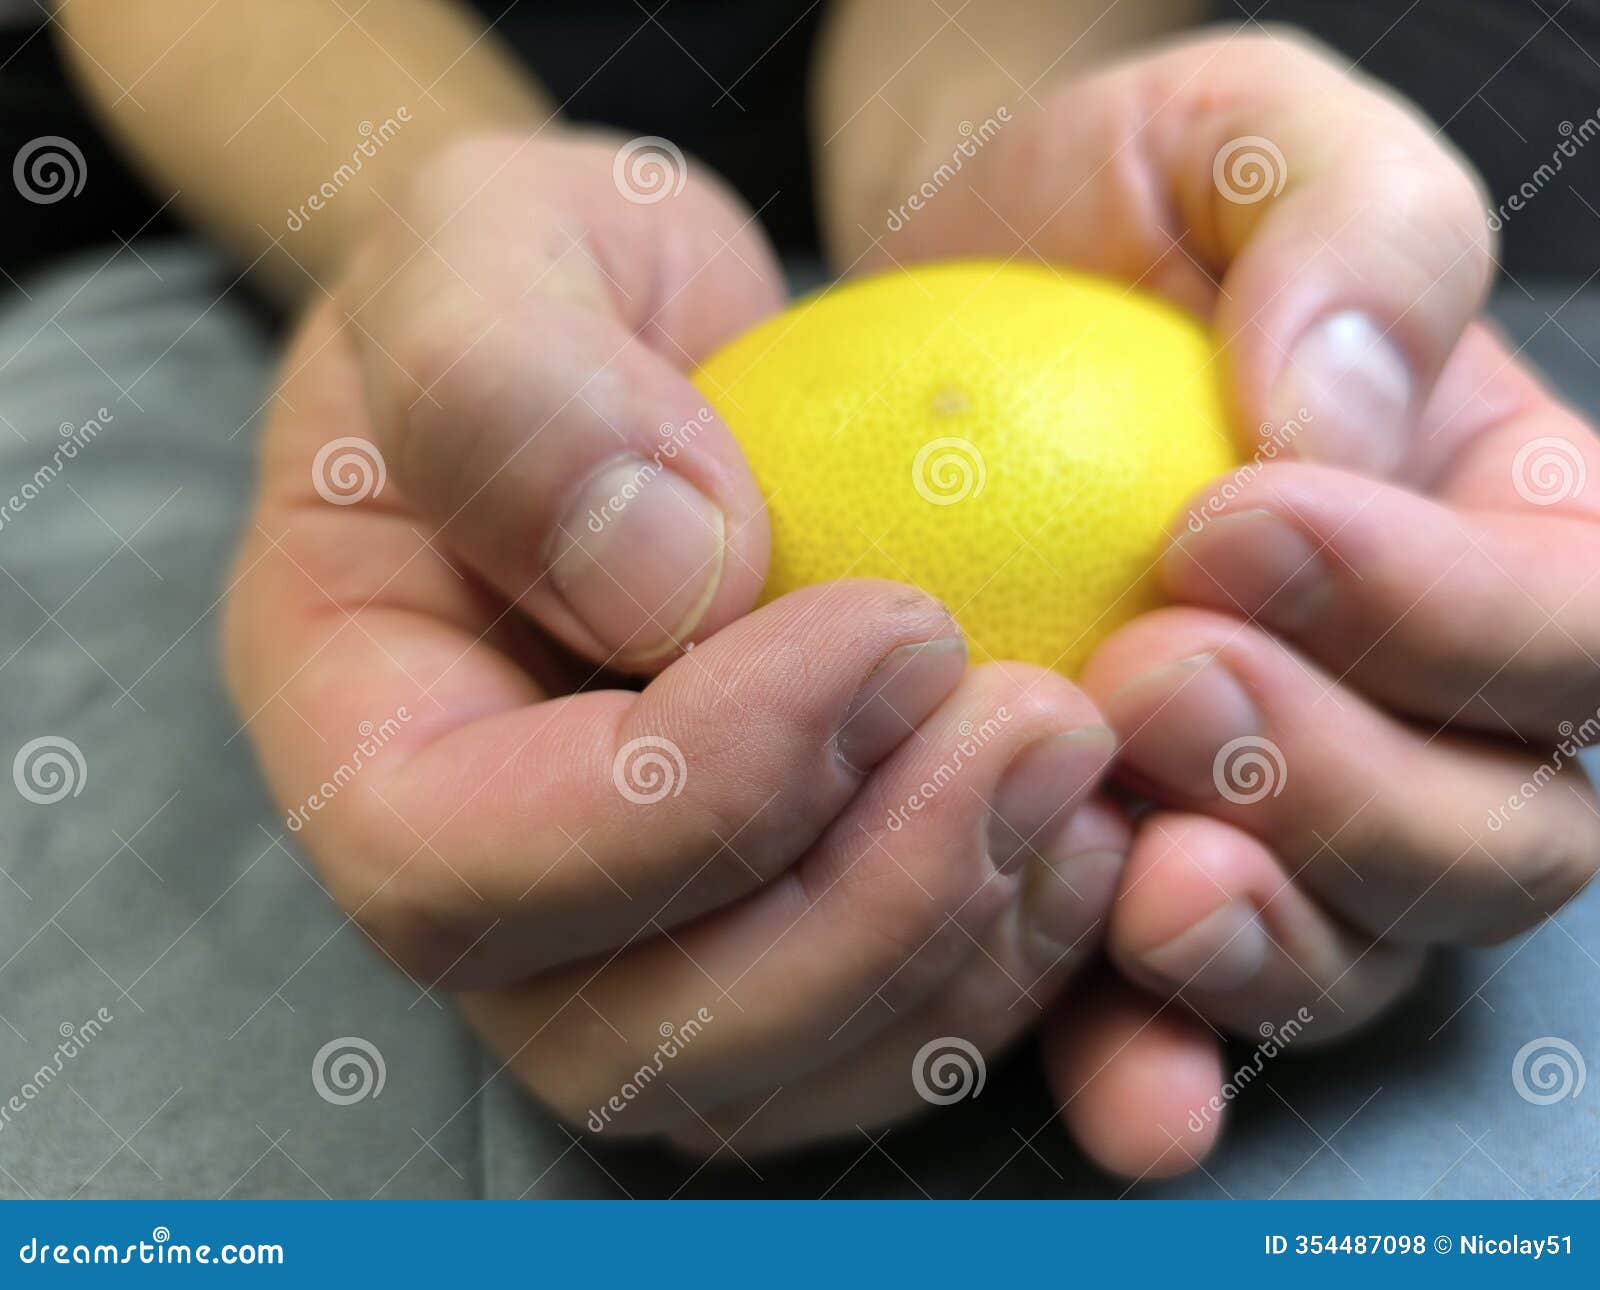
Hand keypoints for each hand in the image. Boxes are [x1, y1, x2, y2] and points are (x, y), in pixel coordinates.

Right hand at [224, 133, 1125, 1153]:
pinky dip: (1008, 971)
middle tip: (1042, 723)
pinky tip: (1101, 824)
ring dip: (954, 960)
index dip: (675, 797)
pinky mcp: (764, 944)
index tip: (897, 626)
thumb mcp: (486, 245)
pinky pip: (875, 1043)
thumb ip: (507, 385)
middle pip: (625, 1035)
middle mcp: (480, 885)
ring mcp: (622, 940)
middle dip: (859, 914)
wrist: (643, 352)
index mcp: (360, 727)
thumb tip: (659, 581)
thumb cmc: (547, 282)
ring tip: (1088, 768)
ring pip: (769, 1081)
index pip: (450, 864)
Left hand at [872, 28, 1599, 1177]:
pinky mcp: (1132, 887)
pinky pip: (1180, 1023)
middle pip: (1495, 839)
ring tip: (1139, 868)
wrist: (938, 334)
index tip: (1236, 525)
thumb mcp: (1246, 144)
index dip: (1447, 614)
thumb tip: (1349, 419)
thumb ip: (1352, 235)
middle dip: (1343, 788)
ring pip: (1359, 957)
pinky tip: (1111, 1074)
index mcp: (1505, 539)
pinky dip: (1156, 1061)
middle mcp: (1429, 717)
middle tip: (1153, 679)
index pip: (1577, 627)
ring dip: (1264, 944)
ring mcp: (1285, 831)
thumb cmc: (1112, 223)